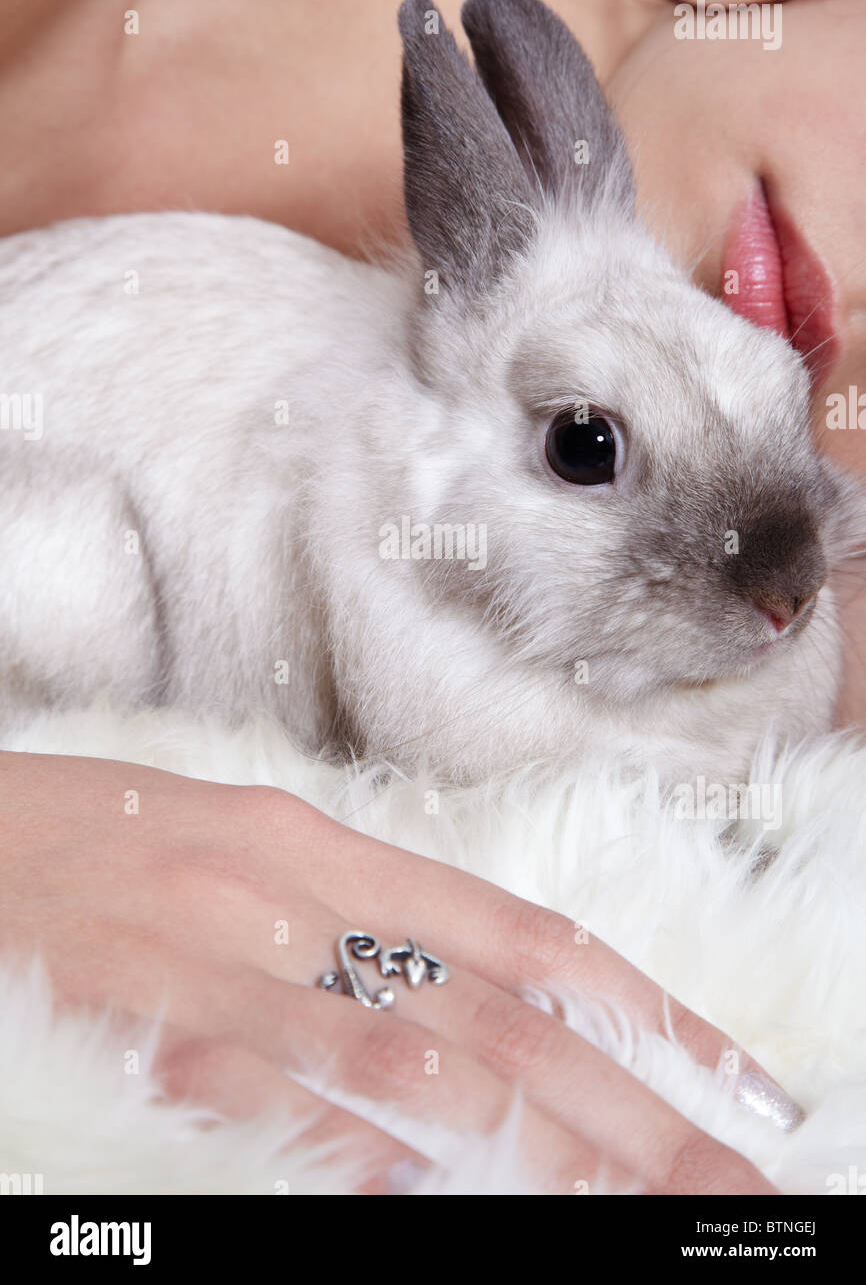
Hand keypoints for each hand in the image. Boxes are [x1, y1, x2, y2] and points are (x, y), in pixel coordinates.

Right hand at [0, 750, 787, 1193]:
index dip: (642, 1005)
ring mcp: (218, 956)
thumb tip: (452, 1018)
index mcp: (321, 846)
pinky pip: (268, 1087)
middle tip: (736, 1187)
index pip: (521, 933)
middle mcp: (293, 894)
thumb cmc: (88, 846)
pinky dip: (358, 1143)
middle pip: (501, 1013)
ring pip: (413, 1056)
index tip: (732, 1076)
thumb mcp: (234, 854)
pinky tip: (428, 1195)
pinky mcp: (137, 1015)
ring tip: (643, 1212)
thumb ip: (345, 922)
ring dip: (541, 1148)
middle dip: (632, 1109)